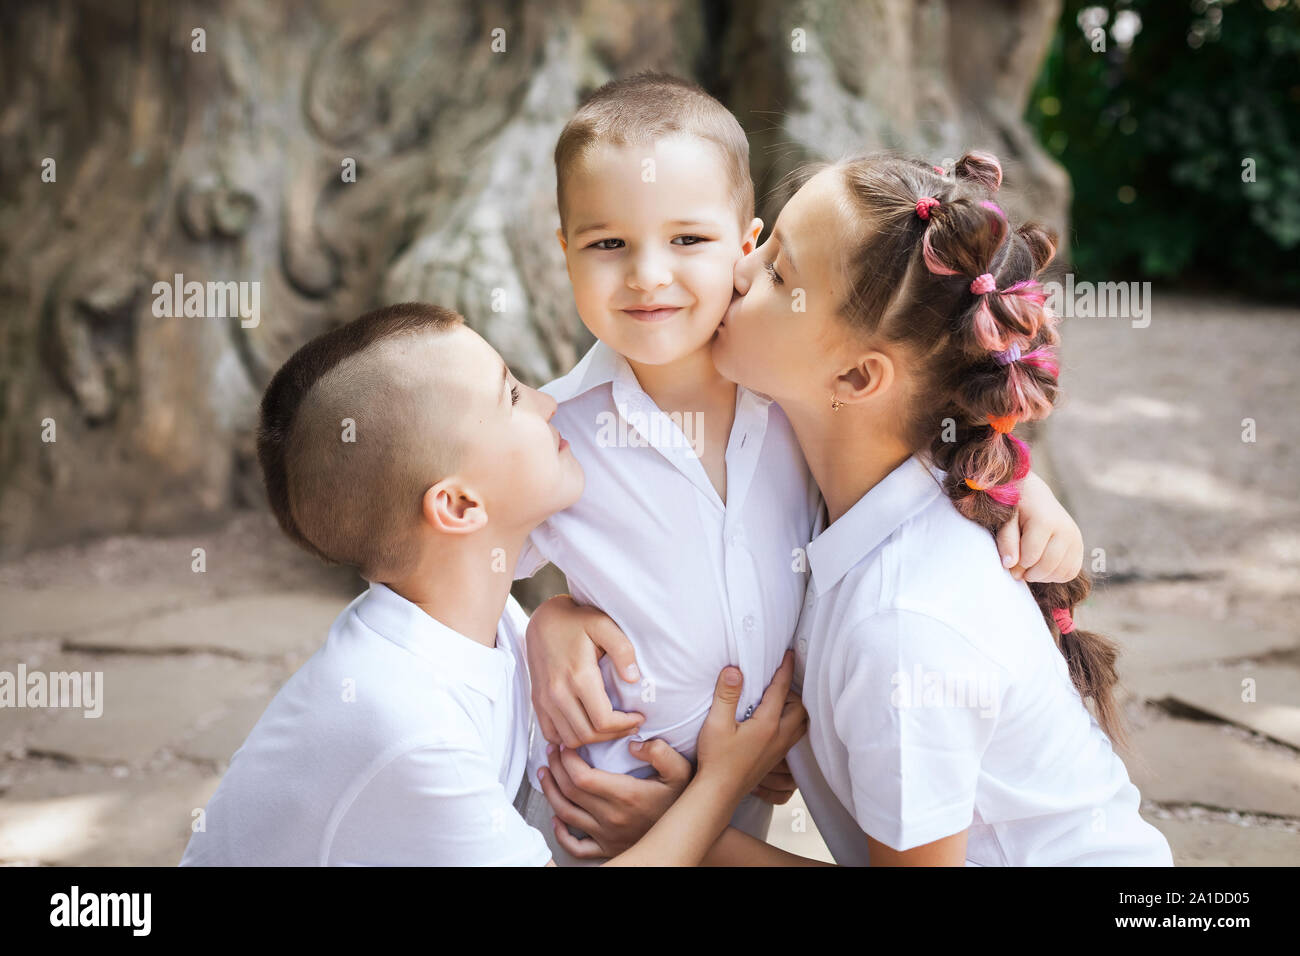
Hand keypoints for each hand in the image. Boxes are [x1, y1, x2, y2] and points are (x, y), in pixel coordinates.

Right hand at [526, 595, 643, 747]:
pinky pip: (551, 735)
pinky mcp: (537, 702)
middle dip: (614, 735)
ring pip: (570, 739)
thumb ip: (622, 650)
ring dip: (593, 740)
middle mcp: (557, 692)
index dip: (625, 725)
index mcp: (578, 676)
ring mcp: (544, 700)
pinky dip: (569, 739)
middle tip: (630, 725)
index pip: (604, 720)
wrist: (543, 620)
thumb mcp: (604, 625)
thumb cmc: (578, 621)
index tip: (638, 718)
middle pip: (588, 735)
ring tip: (610, 728)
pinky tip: (585, 728)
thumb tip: (633, 679)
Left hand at [538, 738, 691, 858]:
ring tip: (546, 774)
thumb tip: (633, 745)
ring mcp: (607, 836)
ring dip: (551, 793)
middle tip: (552, 752)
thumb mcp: (681, 771)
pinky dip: (561, 834)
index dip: (567, 760)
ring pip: (566, 815)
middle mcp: (612, 817)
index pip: (582, 778)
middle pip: (569, 792)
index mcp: (626, 796)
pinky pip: (577, 847)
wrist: (687, 836)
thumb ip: (660, 752)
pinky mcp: (607, 849)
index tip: (564, 745)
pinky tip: (557, 818)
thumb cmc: (682, 801)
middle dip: (555, 768)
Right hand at [695, 651, 807, 800]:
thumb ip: (727, 694)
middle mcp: (779, 737)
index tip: (790, 654)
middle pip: (799, 707)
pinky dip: (793, 722)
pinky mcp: (775, 760)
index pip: (781, 690)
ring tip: (780, 699)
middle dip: (792, 690)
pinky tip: (778, 722)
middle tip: (778, 679)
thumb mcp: (716, 723)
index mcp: (767, 725)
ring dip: (795, 708)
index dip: (785, 669)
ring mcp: (779, 750)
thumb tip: (735, 670)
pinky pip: (795, 736)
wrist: (718, 793)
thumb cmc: (716, 760)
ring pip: (801, 723)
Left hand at [997, 470, 1083, 582]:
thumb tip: (1010, 564)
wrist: (1035, 496)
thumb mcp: (1006, 520)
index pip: (1030, 557)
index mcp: (1045, 521)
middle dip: (1030, 574)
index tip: (1009, 563)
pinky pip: (1071, 572)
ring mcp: (1075, 538)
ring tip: (1029, 568)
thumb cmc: (1016, 508)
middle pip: (1048, 566)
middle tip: (1018, 571)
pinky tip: (1042, 568)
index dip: (1017, 565)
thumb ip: (1007, 541)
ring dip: (1043, 577)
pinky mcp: (1079, 546)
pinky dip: (1056, 576)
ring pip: (1062, 573)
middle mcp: (1065, 529)